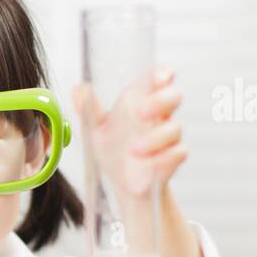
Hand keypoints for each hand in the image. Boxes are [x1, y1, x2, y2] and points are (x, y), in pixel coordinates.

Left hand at [74, 66, 186, 198]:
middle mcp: (158, 116)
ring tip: (134, 150)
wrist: (122, 182)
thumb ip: (88, 110)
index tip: (159, 78)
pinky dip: (165, 158)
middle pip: (173, 97)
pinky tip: (149, 164)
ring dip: (155, 138)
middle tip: (139, 112)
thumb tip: (78, 89)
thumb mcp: (95, 129)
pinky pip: (178, 153)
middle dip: (160, 101)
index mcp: (140, 101)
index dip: (164, 74)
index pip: (159, 78)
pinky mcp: (172, 158)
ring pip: (175, 128)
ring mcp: (167, 137)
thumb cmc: (113, 149)